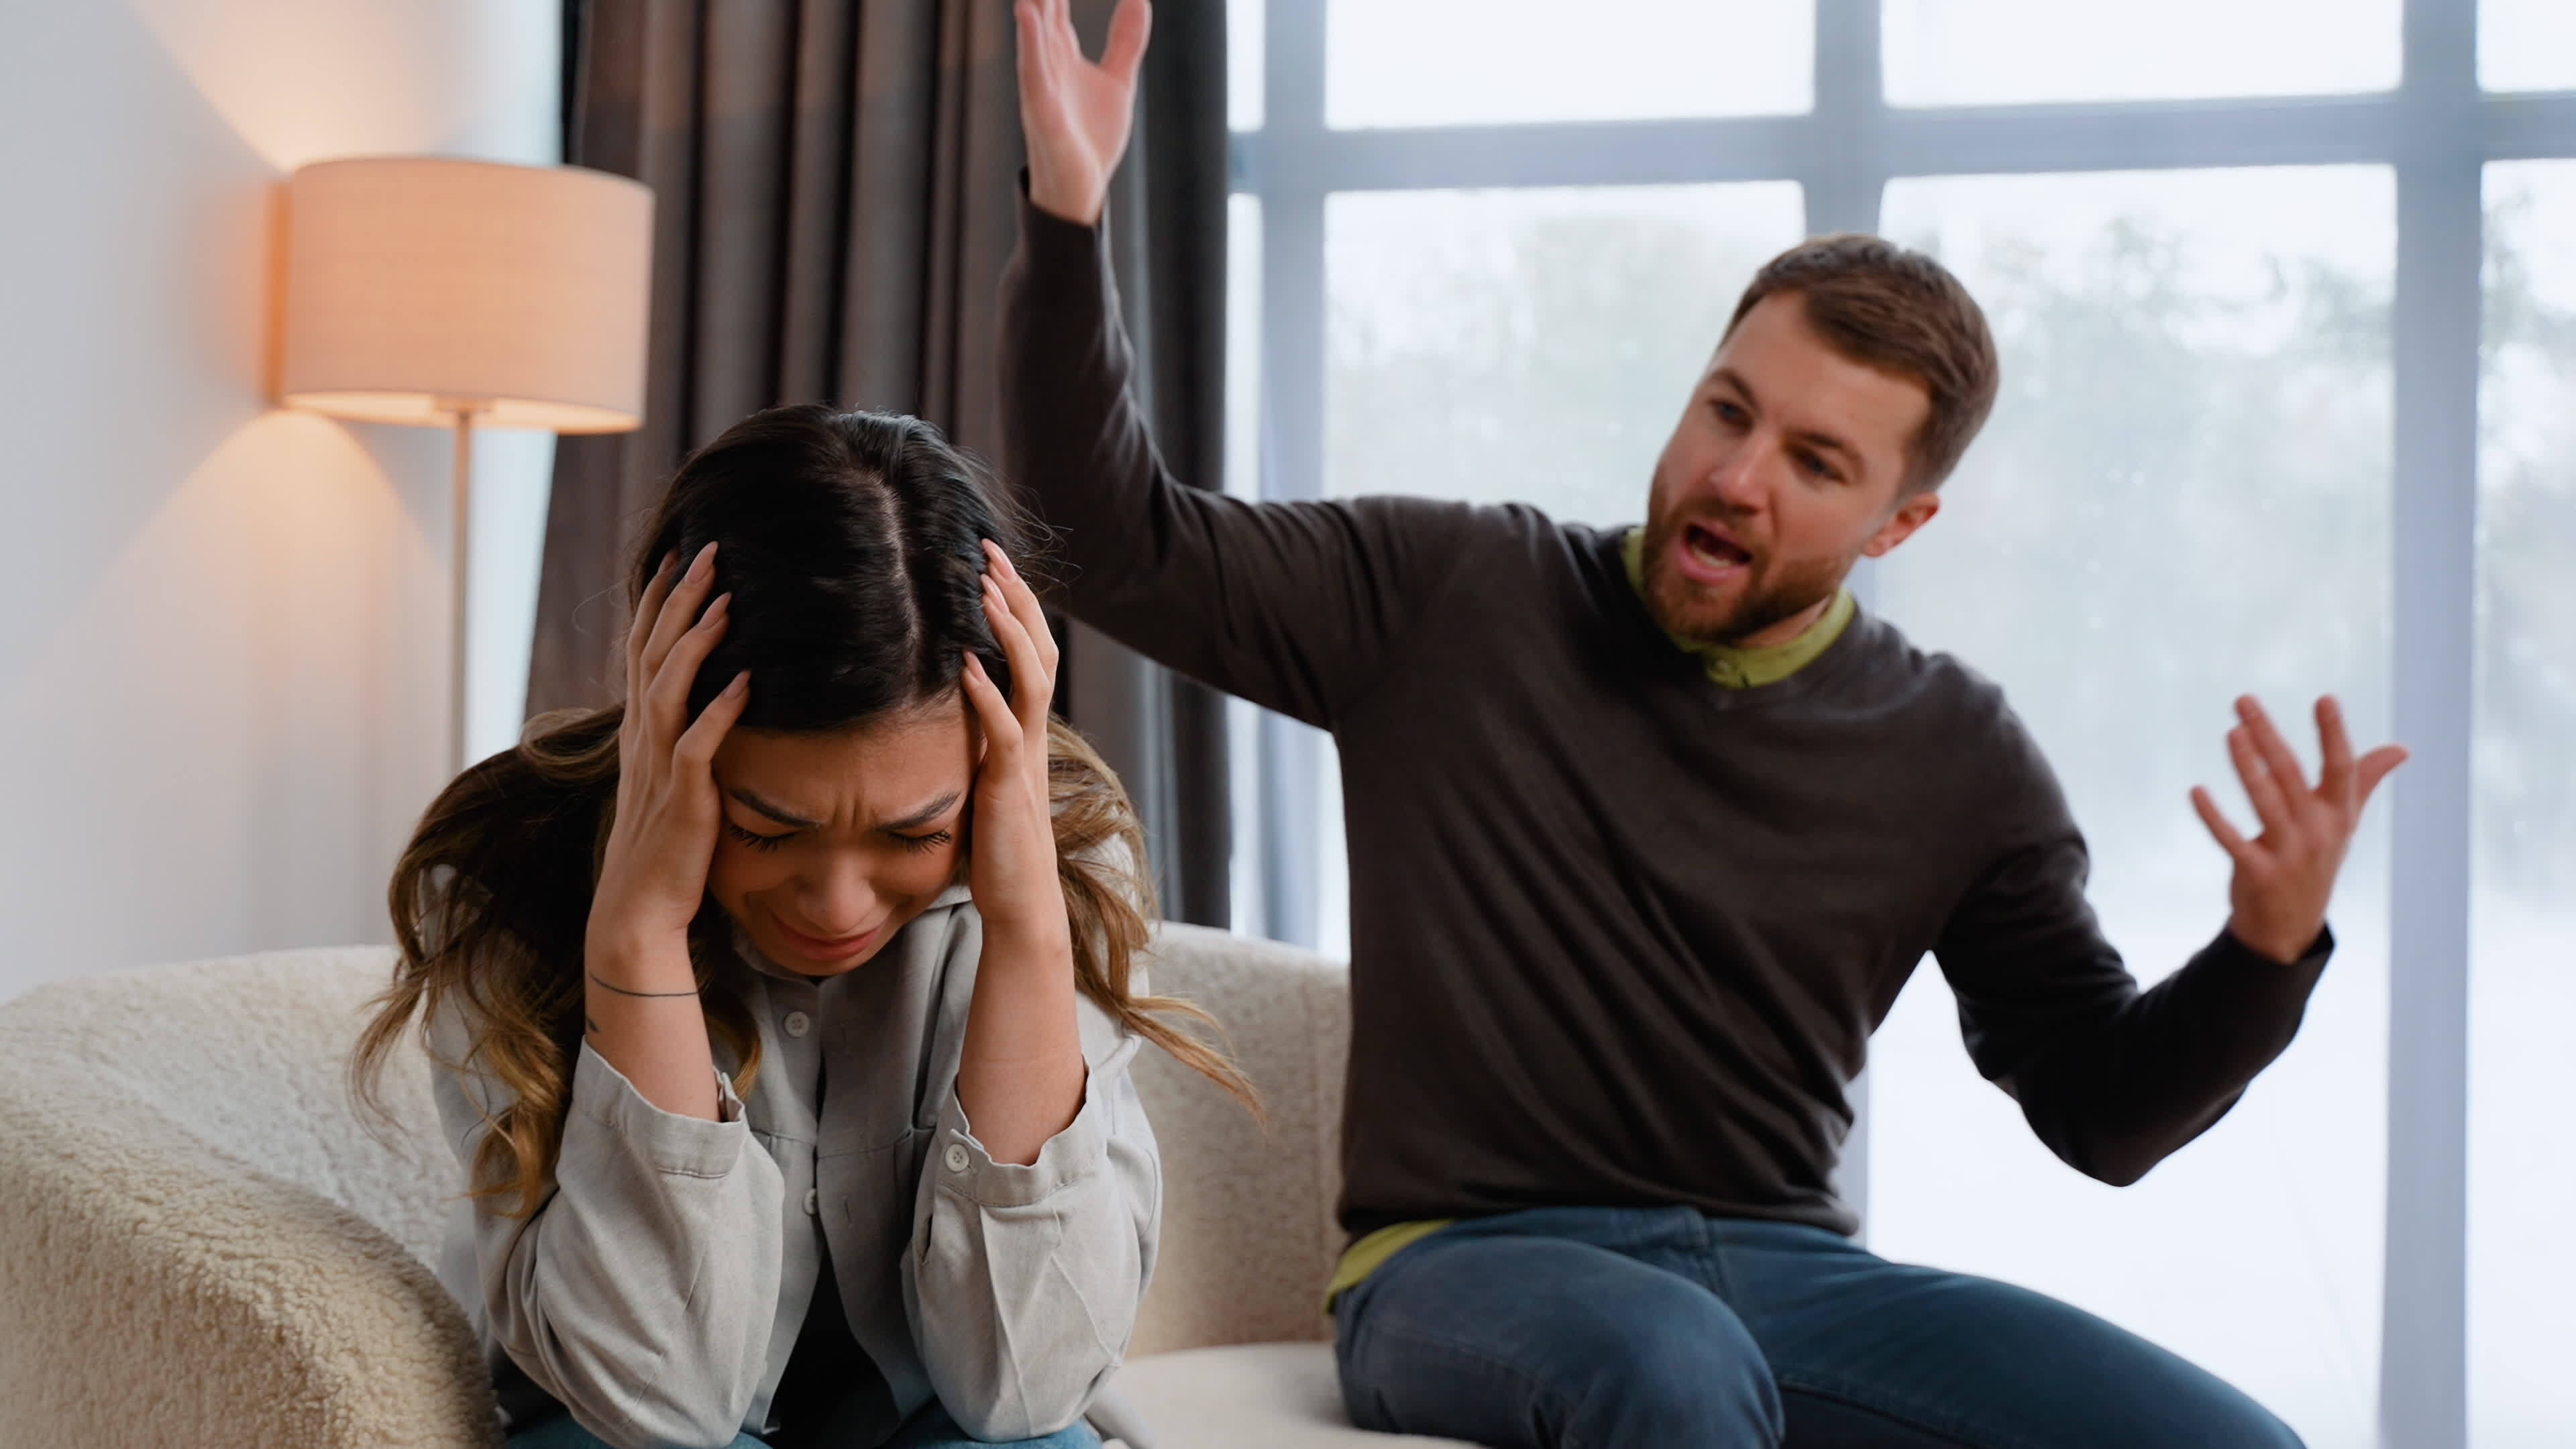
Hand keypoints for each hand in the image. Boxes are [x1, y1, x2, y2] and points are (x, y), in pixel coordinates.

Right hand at [589, 543, 751, 964]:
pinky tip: (746, 680)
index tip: (679, 557)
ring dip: (697, 642)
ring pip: (670, 687)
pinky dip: (720, 710)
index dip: (657, 603)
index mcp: (639, 731)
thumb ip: (681, 736)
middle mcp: (642, 739)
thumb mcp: (668, 779)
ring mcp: (658, 767)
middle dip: (679, 601)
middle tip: (708, 553)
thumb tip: (709, 697)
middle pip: (653, 653)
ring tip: (726, 600)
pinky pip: (698, 745)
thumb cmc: (661, 845)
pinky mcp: (681, 799)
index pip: (642, 650)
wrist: (637, 908)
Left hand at [959, 541, 1071, 947]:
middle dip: (1016, 597)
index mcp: (1027, 729)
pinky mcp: (1008, 784)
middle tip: (989, 552)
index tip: (989, 563)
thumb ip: (973, 741)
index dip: (1015, 605)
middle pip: (1040, 648)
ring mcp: (1024, 757)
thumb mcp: (982, 778)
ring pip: (1031, 677)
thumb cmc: (996, 845)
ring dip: (1008, 631)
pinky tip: (966, 662)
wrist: (1020, 900)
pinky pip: (1002, 728)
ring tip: (986, 589)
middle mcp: (1033, 734)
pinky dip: (987, 693)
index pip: (1031, 651)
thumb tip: (943, 706)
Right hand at [1013, 0, 1150, 225]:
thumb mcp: (1118, 80)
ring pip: (1032, 30)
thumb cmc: (1092, 138)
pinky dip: (1030, 42)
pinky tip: (1029, 14)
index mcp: (1061, 52)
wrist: (1082, 189)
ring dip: (1032, 1)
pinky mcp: (1042, 110)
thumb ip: (1126, 39)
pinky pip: (1033, 70)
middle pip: (1042, 6)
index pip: (1056, 1)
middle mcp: (1046, 60)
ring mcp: (1040, 83)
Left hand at [2190, 695, 2405, 963]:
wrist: (2291, 926)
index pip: (2340, 768)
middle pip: (2290, 773)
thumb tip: (2401, 749)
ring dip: (2246, 764)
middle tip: (2243, 700)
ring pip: (2264, 800)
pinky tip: (2196, 792)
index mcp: (2338, 814)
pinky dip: (2213, 816)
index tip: (2325, 699)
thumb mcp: (2343, 823)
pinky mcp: (2257, 872)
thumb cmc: (2316, 861)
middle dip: (2267, 734)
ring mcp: (2288, 853)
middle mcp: (2316, 831)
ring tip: (2231, 732)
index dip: (2333, 734)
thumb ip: (2364, 781)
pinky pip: (2232, 839)